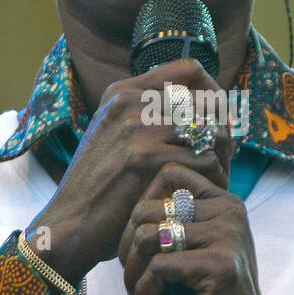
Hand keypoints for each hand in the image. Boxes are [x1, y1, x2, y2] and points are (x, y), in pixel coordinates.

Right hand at [26, 59, 236, 285]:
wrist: (69, 224)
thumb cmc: (99, 188)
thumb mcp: (114, 137)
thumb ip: (147, 116)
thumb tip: (200, 107)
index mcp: (123, 92)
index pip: (189, 70)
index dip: (214, 93)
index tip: (217, 122)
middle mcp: (130, 101)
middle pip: (207, 101)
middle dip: (223, 131)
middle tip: (223, 159)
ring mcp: (137, 127)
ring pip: (211, 131)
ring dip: (222, 158)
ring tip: (216, 179)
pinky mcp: (146, 158)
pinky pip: (205, 159)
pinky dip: (213, 180)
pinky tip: (204, 194)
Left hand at [117, 162, 267, 294]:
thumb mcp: (194, 249)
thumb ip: (176, 219)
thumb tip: (131, 197)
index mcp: (223, 200)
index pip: (169, 173)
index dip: (140, 206)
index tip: (137, 246)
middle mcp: (230, 211)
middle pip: (149, 208)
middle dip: (127, 247)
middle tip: (131, 278)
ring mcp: (228, 235)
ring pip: (149, 236)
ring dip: (132, 272)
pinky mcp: (220, 264)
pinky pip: (159, 266)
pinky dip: (145, 290)